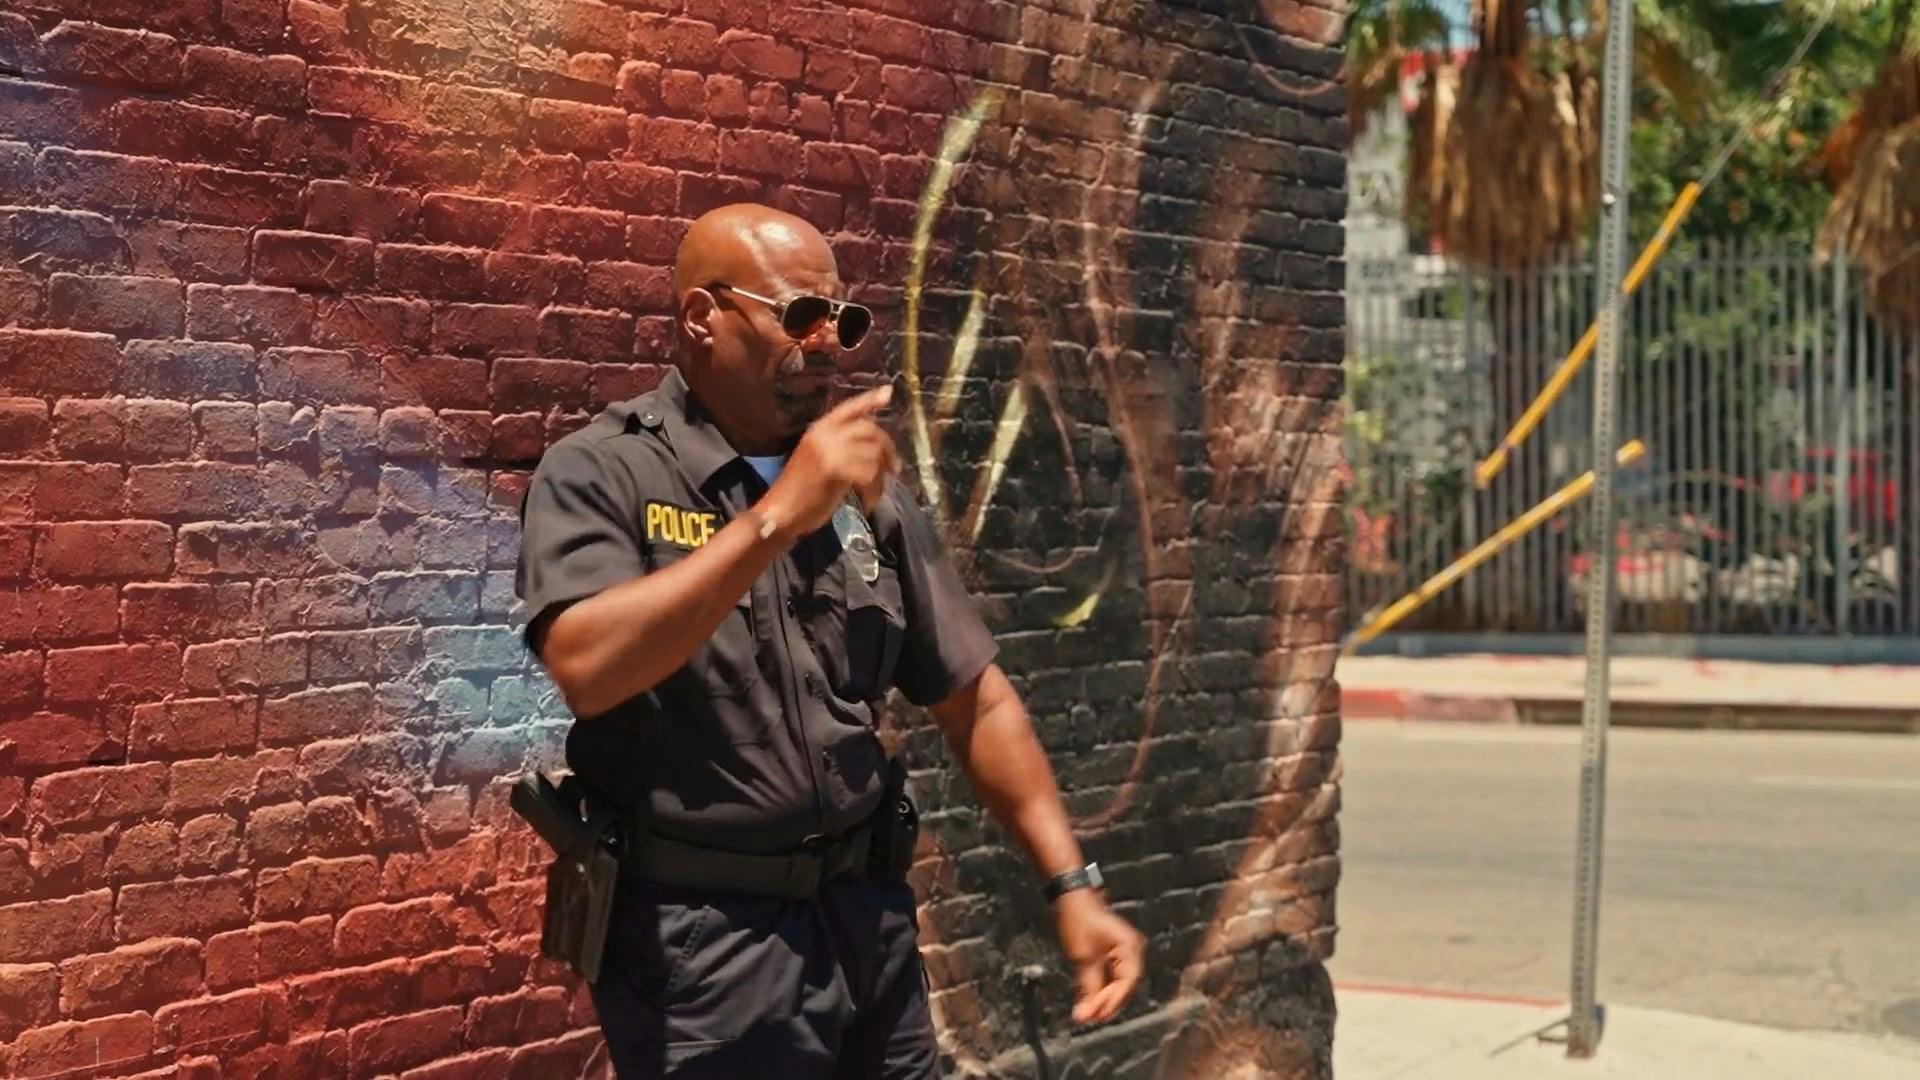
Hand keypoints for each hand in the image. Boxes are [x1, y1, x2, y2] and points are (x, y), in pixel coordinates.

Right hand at [757, 384, 898, 535]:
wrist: (780, 512)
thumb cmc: (799, 492)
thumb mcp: (820, 461)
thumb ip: (842, 448)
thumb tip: (873, 444)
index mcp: (819, 429)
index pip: (849, 408)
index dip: (870, 399)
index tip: (888, 392)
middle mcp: (823, 434)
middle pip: (869, 429)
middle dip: (888, 449)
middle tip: (894, 469)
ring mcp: (828, 449)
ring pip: (872, 453)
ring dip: (881, 476)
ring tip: (876, 492)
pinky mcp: (833, 468)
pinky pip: (868, 473)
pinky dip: (874, 490)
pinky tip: (868, 502)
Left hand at [1054, 889, 1145, 1024]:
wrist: (1072, 898)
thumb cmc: (1079, 920)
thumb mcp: (1083, 956)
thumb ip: (1087, 987)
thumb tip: (1086, 1014)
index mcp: (1130, 947)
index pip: (1128, 982)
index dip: (1114, 1001)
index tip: (1098, 1016)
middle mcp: (1132, 950)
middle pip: (1126, 985)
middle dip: (1108, 1003)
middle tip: (1091, 1018)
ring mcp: (1125, 952)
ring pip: (1119, 983)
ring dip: (1104, 998)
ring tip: (1089, 1013)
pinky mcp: (1115, 954)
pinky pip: (1112, 976)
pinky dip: (1102, 988)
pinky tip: (1090, 999)